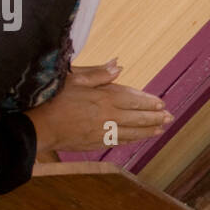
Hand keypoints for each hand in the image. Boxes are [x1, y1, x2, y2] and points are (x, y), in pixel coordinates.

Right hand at [25, 58, 172, 152]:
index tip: (161, 103)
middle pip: (137, 117)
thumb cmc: (52, 99)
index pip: (133, 99)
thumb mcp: (73, 79)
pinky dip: (131, 140)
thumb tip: (118, 66)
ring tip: (160, 130)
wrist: (39, 127)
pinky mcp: (95, 143)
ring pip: (131, 132)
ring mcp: (102, 132)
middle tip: (170, 117)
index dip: (149, 102)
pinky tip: (138, 139)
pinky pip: (119, 141)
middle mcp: (108, 116)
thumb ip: (98, 74)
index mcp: (104, 98)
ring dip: (147, 131)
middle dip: (155, 117)